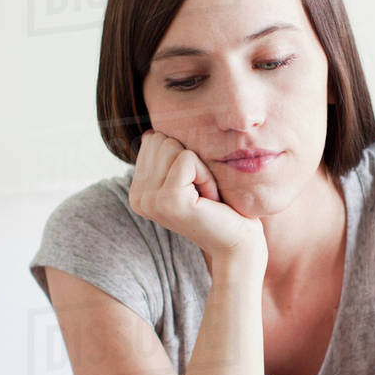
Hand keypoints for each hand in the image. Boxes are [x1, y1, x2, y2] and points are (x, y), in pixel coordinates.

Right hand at [129, 130, 267, 266]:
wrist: (237, 242)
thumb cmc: (219, 206)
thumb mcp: (187, 177)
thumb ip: (166, 156)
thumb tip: (150, 133)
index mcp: (138, 190)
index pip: (153, 140)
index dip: (183, 157)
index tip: (193, 186)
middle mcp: (138, 197)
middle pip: (161, 140)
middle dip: (190, 160)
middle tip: (201, 192)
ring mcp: (150, 200)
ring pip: (173, 147)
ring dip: (200, 168)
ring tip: (205, 195)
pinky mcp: (169, 200)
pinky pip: (187, 159)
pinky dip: (206, 174)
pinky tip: (210, 199)